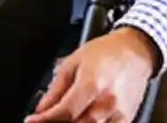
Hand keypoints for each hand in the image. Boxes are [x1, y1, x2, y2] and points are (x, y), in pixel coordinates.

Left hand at [26, 28, 158, 122]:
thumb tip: (41, 109)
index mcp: (92, 84)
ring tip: (63, 118)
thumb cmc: (106, 52)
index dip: (44, 120)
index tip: (31, 121)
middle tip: (46, 120)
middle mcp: (107, 102)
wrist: (135, 51)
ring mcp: (119, 114)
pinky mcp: (126, 120)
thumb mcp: (73, 63)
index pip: (65, 112)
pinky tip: (81, 120)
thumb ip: (56, 89)